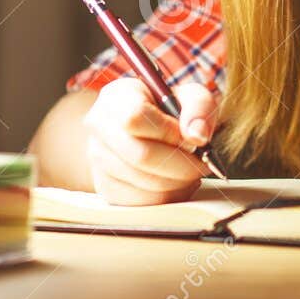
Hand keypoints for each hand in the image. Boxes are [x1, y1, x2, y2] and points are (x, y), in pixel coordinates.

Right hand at [82, 77, 216, 205]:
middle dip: (181, 164)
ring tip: (190, 171)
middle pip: (141, 156)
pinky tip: (175, 182)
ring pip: (144, 183)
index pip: (134, 118)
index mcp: (116, 96)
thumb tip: (197, 136)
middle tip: (201, 163)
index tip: (189, 137)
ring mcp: (98, 160)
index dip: (168, 132)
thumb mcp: (190, 96)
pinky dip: (168, 196)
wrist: (144, 129)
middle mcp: (99, 126)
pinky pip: (142, 203)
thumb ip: (199, 107)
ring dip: (178, 183)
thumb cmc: (169, 110)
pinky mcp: (105, 188)